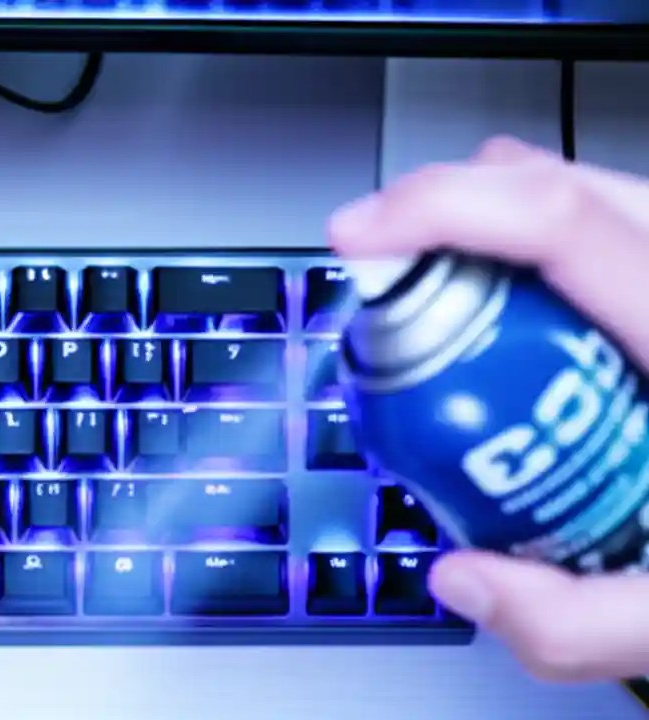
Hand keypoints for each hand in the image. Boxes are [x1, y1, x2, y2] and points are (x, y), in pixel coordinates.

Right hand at [327, 136, 648, 682]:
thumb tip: (467, 578)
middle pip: (564, 185)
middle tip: (381, 260)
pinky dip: (535, 239)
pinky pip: (607, 227)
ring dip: (492, 218)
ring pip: (589, 193)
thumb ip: (574, 623)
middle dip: (448, 203)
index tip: (360, 236)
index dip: (441, 209)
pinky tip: (507, 293)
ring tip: (433, 274)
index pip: (559, 226)